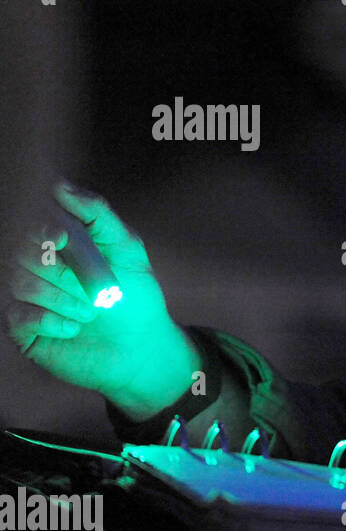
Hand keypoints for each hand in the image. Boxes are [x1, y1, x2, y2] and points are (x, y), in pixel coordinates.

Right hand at [6, 180, 198, 417]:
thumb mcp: (126, 248)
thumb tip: (59, 184)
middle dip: (60, 268)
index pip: (31, 224)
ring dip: (63, 297)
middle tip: (91, 286)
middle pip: (21, 252)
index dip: (40, 228)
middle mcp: (36, 268)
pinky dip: (50, 320)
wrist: (142, 347)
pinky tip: (75, 328)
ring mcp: (27, 298)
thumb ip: (97, 214)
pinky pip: (18, 315)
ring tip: (92, 311)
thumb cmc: (135, 295)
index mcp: (58, 246)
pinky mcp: (24, 329)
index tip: (60, 236)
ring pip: (21, 283)